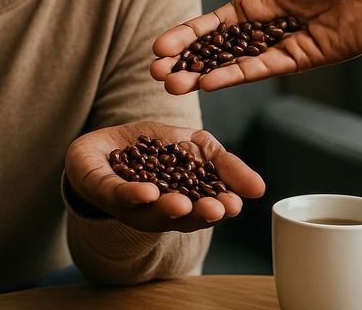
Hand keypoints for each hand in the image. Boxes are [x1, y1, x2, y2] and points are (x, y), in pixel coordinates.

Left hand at [65, 121, 264, 231]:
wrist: (102, 143)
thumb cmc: (152, 148)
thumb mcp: (195, 146)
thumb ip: (224, 163)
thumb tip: (259, 188)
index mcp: (183, 201)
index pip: (205, 207)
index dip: (219, 207)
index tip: (235, 205)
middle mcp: (158, 210)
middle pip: (180, 217)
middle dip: (198, 214)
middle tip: (216, 209)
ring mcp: (129, 204)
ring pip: (150, 212)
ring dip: (167, 208)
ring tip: (182, 203)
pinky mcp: (103, 190)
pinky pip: (119, 196)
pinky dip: (133, 195)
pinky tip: (148, 192)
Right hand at [151, 0, 361, 94]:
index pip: (215, 22)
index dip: (187, 34)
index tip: (159, 46)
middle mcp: (268, 24)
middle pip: (218, 48)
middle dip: (186, 60)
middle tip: (155, 72)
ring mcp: (285, 43)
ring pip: (235, 63)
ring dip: (204, 74)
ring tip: (172, 85)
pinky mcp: (305, 56)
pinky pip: (265, 68)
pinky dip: (237, 75)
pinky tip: (210, 81)